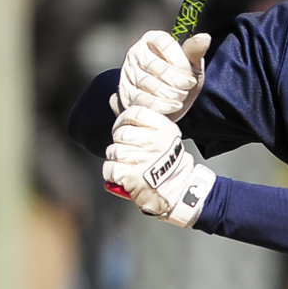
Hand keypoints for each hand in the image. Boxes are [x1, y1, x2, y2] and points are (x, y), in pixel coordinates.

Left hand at [102, 107, 214, 226]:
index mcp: (162, 127)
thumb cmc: (166, 160)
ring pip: (114, 151)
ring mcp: (142, 159)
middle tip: (130, 152)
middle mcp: (153, 141)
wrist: (177, 189)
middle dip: (120, 143)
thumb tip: (113, 98)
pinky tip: (122, 175)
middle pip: (121, 133)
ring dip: (117, 159)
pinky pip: (110, 168)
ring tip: (128, 164)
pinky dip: (112, 174)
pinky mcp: (132, 176)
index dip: (123, 121)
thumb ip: (137, 118)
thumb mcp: (161, 133)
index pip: (133, 113)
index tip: (125, 129)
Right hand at [117, 30, 208, 120]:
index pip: (166, 45)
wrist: (167, 100)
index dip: (182, 62)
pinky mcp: (125, 92)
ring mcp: (128, 72)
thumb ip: (195, 51)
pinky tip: (171, 106)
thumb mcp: (191, 64)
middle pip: (157, 67)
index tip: (191, 74)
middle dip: (177, 81)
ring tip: (180, 97)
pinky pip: (142, 100)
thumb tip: (205, 37)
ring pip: (148, 84)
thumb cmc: (180, 77)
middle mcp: (136, 52)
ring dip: (170, 94)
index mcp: (152, 39)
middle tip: (187, 87)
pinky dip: (161, 106)